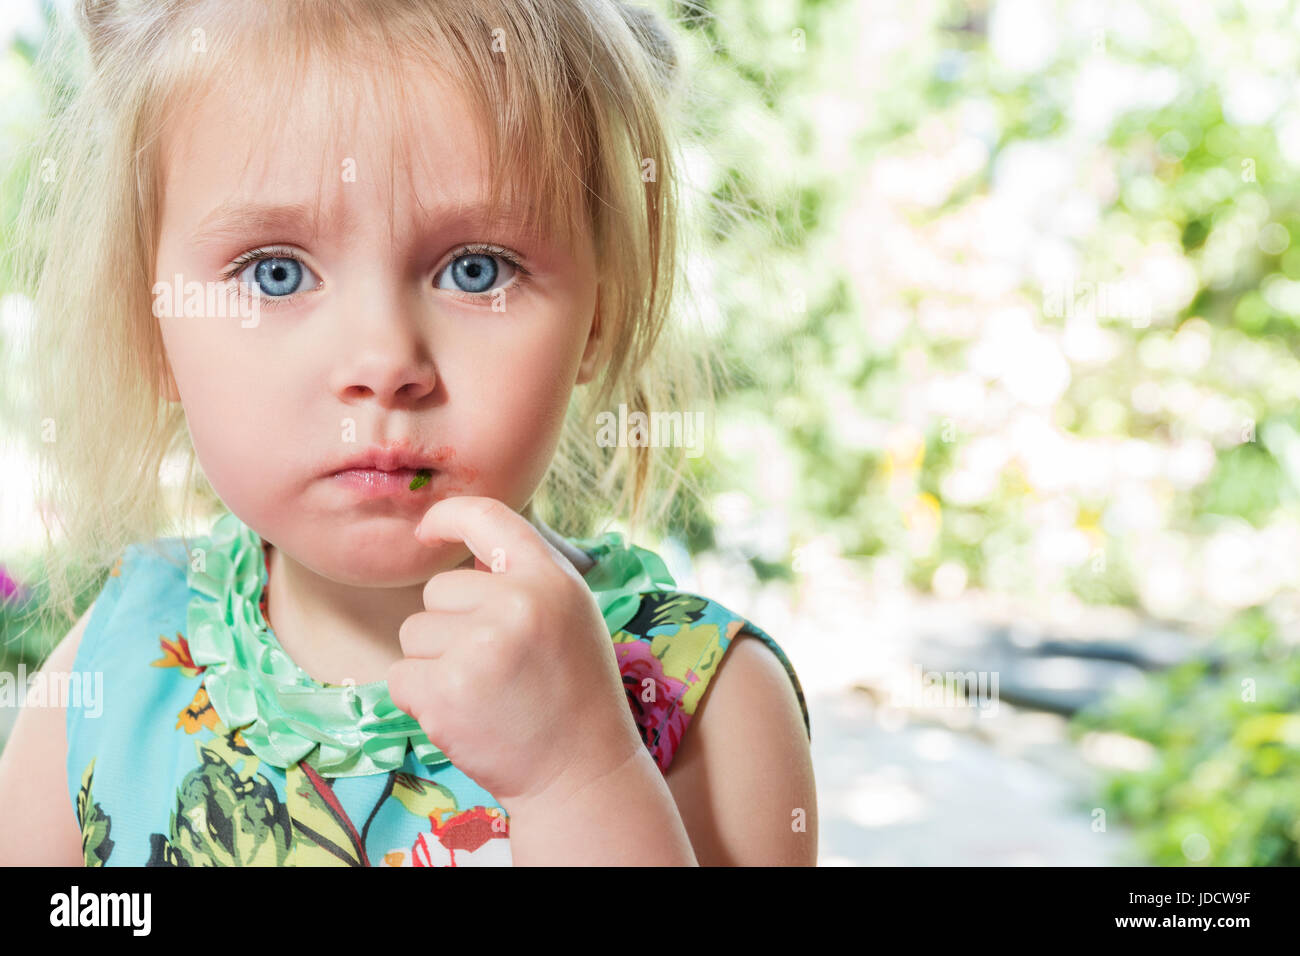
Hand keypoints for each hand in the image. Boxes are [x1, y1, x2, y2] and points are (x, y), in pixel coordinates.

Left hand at [386, 496, 644, 810]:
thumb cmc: (573, 690)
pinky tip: (463, 714)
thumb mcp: (569, 613)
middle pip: (437, 590)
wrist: (582, 771)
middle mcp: (516, 603)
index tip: (427, 532)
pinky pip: (400, 675)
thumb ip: (523, 575)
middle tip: (495, 666)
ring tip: (484, 692)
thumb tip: (465, 546)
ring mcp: (479, 648)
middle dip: (451, 626)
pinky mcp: (446, 692)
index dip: (446, 518)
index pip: (485, 516)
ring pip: (414, 633)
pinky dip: (420, 698)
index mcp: (550, 578)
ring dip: (435, 663)